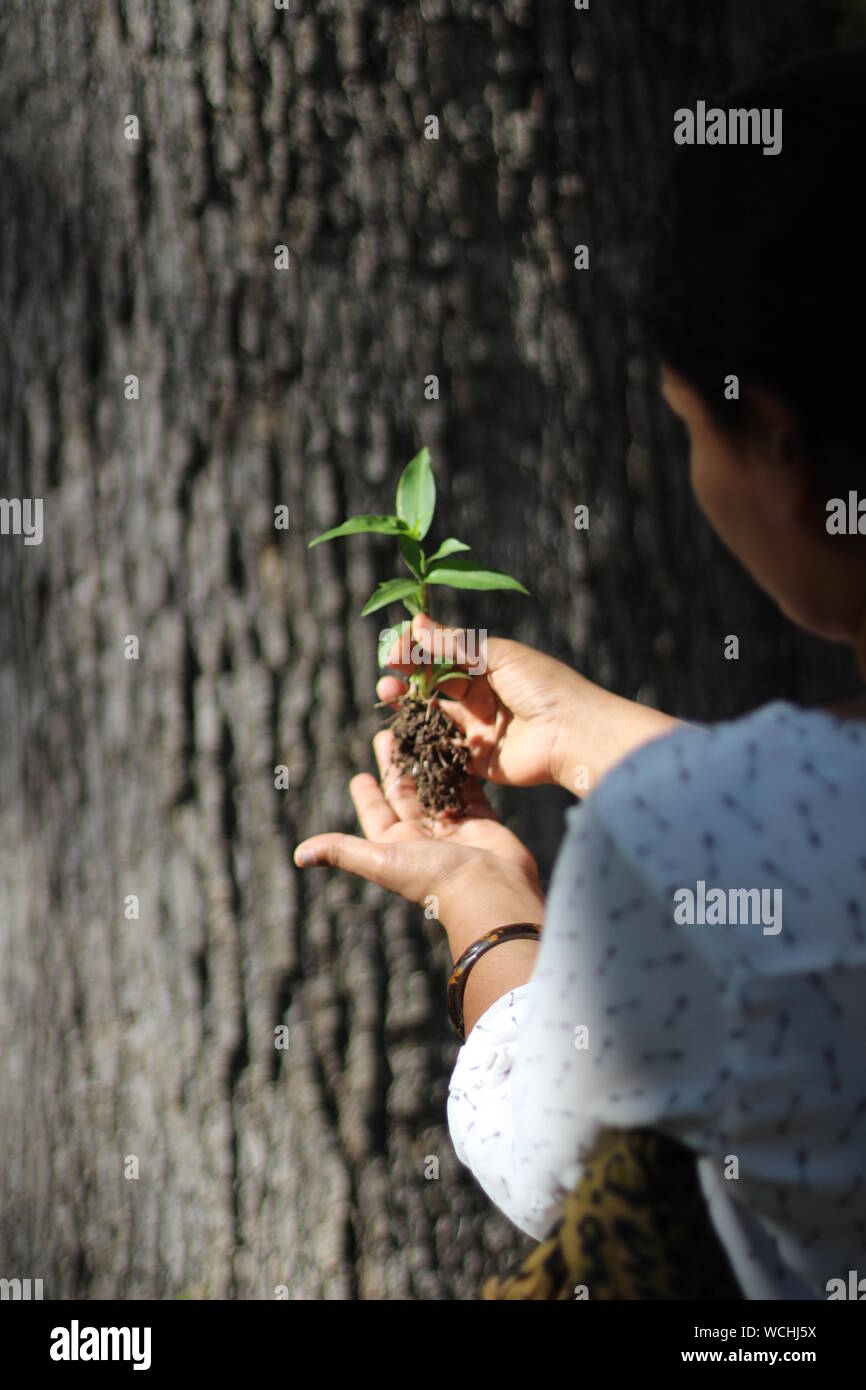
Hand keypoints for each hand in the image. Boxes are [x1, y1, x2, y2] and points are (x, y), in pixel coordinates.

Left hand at [293, 729, 545, 951]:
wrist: (490, 891)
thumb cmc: (433, 878)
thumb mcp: (381, 860)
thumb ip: (343, 851)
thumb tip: (298, 855)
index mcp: (395, 847)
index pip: (376, 814)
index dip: (367, 795)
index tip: (360, 775)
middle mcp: (423, 838)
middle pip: (405, 795)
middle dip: (396, 767)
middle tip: (389, 734)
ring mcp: (453, 829)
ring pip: (436, 788)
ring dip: (427, 763)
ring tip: (421, 733)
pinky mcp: (481, 821)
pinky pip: (468, 789)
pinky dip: (461, 771)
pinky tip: (455, 748)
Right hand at [379, 614, 680, 794]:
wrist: (572, 734)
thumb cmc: (543, 686)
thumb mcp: (497, 656)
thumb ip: (456, 643)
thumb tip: (417, 622)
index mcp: (490, 665)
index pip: (445, 655)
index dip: (419, 652)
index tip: (394, 650)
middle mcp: (483, 695)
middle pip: (436, 685)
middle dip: (409, 678)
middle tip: (387, 676)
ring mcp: (479, 727)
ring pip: (434, 714)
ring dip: (409, 705)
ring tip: (387, 695)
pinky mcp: (477, 758)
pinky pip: (443, 748)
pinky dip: (421, 738)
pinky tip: (401, 727)